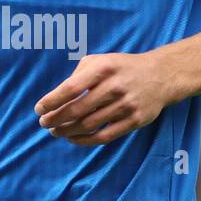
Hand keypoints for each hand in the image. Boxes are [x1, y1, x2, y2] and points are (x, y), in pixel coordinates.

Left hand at [34, 52, 170, 145]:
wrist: (161, 76)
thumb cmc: (122, 67)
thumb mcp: (101, 60)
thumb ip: (79, 74)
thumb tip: (58, 96)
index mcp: (104, 69)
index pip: (71, 88)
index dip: (52, 101)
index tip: (39, 109)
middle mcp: (114, 87)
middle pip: (77, 109)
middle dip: (55, 119)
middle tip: (44, 123)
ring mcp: (126, 105)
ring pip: (89, 125)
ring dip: (67, 131)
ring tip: (56, 131)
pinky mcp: (134, 121)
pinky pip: (104, 136)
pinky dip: (84, 140)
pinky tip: (73, 138)